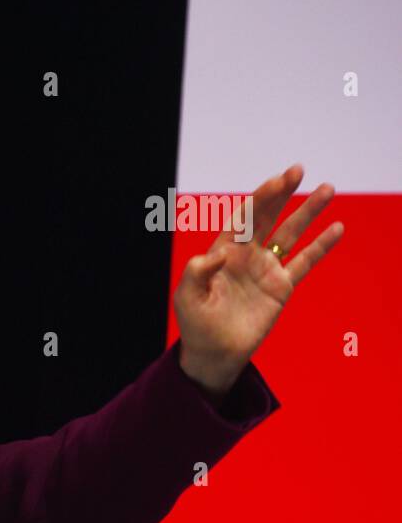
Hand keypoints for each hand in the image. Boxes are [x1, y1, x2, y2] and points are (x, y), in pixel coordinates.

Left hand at [174, 163, 344, 397]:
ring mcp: (266, 269)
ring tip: (327, 189)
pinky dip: (320, 246)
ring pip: (290, 234)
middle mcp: (246, 254)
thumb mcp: (187, 297)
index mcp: (222, 251)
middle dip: (282, 193)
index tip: (278, 181)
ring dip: (308, 212)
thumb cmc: (196, 324)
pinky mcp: (281, 287)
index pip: (244, 217)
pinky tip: (336, 229)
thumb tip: (216, 254)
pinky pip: (304, 262)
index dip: (260, 198)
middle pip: (268, 217)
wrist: (214, 352)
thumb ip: (196, 273)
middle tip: (298, 169)